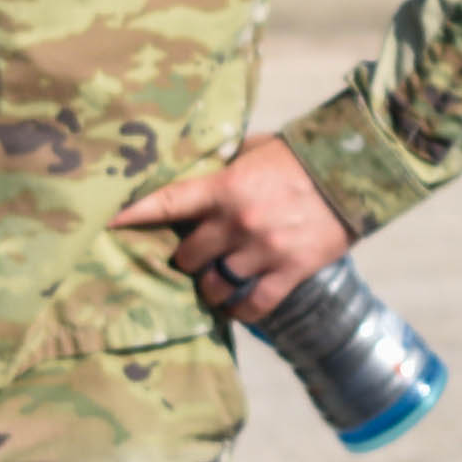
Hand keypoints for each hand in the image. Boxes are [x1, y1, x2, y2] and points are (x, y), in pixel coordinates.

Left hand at [118, 139, 350, 322]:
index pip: (167, 202)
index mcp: (225, 186)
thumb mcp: (255, 151)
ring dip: (211, 287)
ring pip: (217, 285)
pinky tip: (238, 308)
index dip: (134, 214)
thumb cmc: (300, 156)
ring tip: (215, 284)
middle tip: (193, 257)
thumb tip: (196, 173)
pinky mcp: (291, 270)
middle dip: (187, 258)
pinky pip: (255, 306)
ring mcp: (264, 250)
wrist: (356, 171)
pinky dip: (242, 311)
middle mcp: (239, 221)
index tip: (105, 222)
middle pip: (189, 256)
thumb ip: (224, 168)